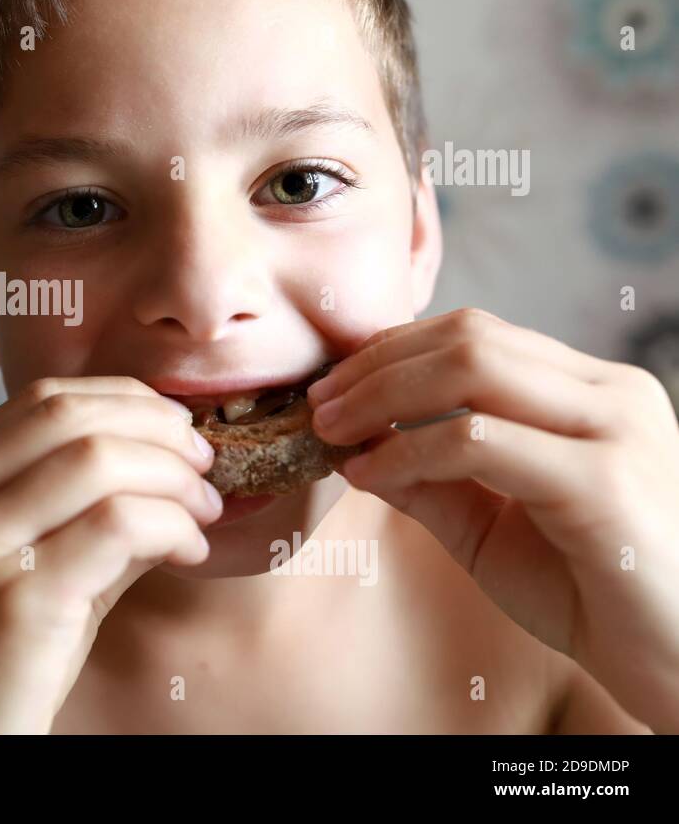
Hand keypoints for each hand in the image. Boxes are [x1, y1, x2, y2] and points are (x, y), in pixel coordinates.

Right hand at [0, 376, 220, 733]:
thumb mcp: (26, 569)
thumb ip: (83, 511)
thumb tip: (176, 463)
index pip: (39, 401)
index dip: (122, 399)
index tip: (175, 426)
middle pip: (70, 419)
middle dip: (157, 430)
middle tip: (204, 464)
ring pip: (98, 462)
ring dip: (173, 477)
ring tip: (204, 510)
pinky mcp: (14, 603)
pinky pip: (119, 526)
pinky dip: (174, 525)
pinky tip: (191, 550)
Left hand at [306, 308, 678, 730]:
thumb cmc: (592, 596)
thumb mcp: (492, 529)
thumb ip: (431, 481)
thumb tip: (353, 447)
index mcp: (591, 393)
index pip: (476, 334)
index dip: (391, 351)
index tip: (332, 387)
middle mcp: (609, 394)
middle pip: (468, 336)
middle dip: (376, 364)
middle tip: (317, 404)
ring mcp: (614, 429)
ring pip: (472, 369)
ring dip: (382, 394)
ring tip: (331, 429)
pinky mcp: (603, 479)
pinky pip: (480, 441)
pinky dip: (408, 450)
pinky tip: (368, 473)